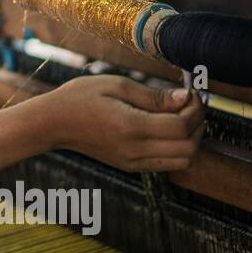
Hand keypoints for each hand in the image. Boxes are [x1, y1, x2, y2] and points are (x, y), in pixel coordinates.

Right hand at [39, 75, 204, 172]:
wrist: (53, 123)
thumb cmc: (80, 97)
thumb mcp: (116, 85)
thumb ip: (154, 96)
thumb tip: (186, 98)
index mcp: (130, 127)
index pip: (181, 126)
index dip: (195, 109)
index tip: (191, 93)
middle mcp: (134, 150)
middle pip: (188, 148)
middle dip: (198, 125)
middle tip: (190, 105)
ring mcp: (133, 162)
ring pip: (182, 160)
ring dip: (191, 139)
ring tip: (181, 117)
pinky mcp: (131, 166)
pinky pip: (168, 163)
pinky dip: (177, 147)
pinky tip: (166, 128)